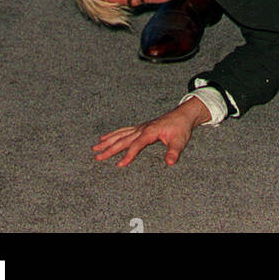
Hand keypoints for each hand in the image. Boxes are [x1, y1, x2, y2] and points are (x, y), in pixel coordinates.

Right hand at [92, 97, 210, 167]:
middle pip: (123, 139)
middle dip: (110, 148)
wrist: (183, 114)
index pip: (136, 145)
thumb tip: (170, 162)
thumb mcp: (180, 141)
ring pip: (120, 134)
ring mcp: (140, 127)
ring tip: (95, 147)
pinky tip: (105, 137)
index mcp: (150, 132)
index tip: (119, 165)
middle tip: (97, 156)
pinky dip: (113, 134)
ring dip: (108, 141)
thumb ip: (174, 152)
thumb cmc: (181, 128)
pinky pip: (123, 131)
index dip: (128, 155)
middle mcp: (142, 128)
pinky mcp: (140, 127)